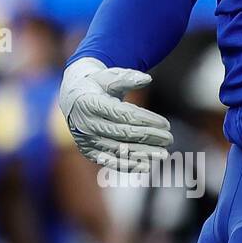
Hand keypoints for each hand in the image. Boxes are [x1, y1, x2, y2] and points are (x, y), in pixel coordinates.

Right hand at [59, 57, 172, 171]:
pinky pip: (110, 161)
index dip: (147, 120)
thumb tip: (147, 78)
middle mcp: (86, 124)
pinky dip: (129, 165)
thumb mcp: (108, 77)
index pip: (123, 114)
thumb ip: (127, 77)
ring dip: (143, 153)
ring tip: (164, 153)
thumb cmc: (96, 85)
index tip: (166, 124)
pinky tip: (147, 165)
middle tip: (169, 138)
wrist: (72, 99)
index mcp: (90, 103)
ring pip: (119, 150)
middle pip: (123, 133)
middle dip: (149, 137)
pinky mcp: (88, 152)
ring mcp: (86, 140)